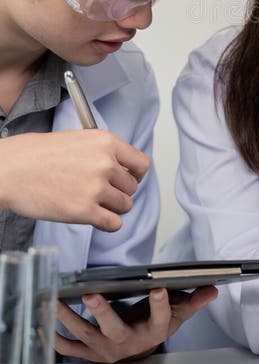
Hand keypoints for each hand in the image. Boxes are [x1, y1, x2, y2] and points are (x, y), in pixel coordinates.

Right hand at [0, 130, 149, 230]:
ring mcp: (96, 188)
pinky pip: (113, 224)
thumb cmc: (33, 154)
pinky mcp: (84, 211)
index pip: (141, 164)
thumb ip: (100, 151)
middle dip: (119, 192)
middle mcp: (105, 163)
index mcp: (105, 141)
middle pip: (132, 187)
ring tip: (94, 204)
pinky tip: (95, 218)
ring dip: (112, 208)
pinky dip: (107, 224)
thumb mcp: (75, 139)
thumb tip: (117, 167)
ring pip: (124, 206)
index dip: (135, 175)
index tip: (130, 180)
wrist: (9, 170)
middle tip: (102, 193)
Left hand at [54, 286, 217, 362]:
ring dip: (68, 318)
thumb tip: (213, 288)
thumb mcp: (177, 314)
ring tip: (55, 299)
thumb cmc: (154, 325)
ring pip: (84, 335)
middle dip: (102, 311)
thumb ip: (193, 300)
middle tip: (92, 293)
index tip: (158, 287)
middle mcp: (127, 343)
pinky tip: (42, 320)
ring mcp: (105, 349)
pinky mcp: (88, 352)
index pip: (160, 318)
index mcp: (152, 331)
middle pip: (114, 329)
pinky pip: (67, 348)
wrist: (138, 351)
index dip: (159, 304)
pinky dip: (52, 336)